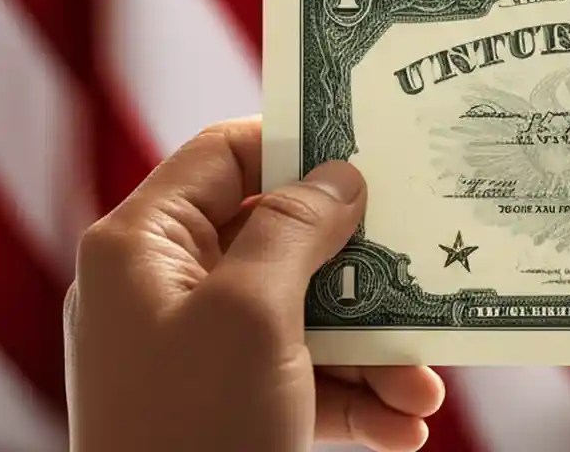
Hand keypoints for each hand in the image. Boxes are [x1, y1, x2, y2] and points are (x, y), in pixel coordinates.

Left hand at [64, 117, 443, 451]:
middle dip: (360, 270)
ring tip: (424, 385)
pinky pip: (308, 376)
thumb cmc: (192, 429)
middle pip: (283, 241)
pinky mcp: (235, 400)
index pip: (224, 157)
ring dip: (375, 348)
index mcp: (145, 246)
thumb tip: (341, 175)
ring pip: (308, 315)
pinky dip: (357, 397)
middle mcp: (171, 288)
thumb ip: (296, 231)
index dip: (296, 146)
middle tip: (422, 263)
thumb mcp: (250, 314)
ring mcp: (204, 349)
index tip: (371, 150)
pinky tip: (403, 426)